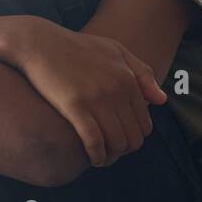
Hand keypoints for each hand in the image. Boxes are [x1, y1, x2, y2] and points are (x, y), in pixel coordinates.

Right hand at [18, 21, 167, 167]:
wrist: (39, 42)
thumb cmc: (75, 47)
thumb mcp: (115, 51)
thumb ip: (142, 74)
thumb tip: (162, 100)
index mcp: (128, 78)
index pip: (145, 124)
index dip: (134, 138)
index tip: (120, 141)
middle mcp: (117, 89)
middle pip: (134, 137)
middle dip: (124, 150)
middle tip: (111, 152)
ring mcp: (97, 98)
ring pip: (117, 143)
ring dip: (111, 156)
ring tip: (101, 158)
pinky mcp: (75, 106)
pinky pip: (94, 141)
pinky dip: (97, 155)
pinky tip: (92, 158)